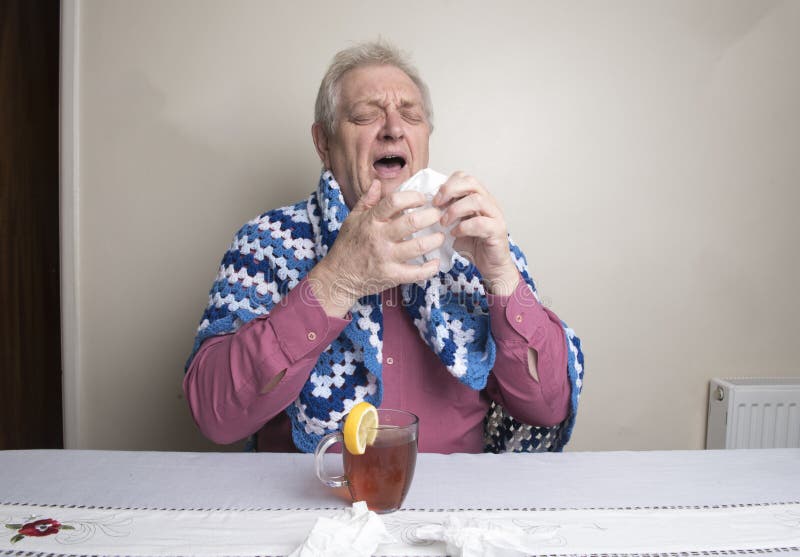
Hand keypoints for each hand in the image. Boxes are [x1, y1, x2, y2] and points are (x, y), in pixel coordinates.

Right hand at [309, 180, 444, 316]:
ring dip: (435, 240)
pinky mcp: (391, 275)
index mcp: (371, 221)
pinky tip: (435, 262)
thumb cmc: (347, 246)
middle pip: (412, 222)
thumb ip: (367, 201)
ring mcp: (386, 258)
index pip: (394, 202)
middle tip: (439, 215)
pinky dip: (430, 268)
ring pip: (418, 246)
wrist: (338, 276)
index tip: (423, 199)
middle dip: (431, 216)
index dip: (413, 197)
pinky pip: (416, 272)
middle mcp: (379, 238)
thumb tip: (378, 183)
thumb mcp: (352, 219)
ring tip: (440, 236)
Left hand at [433, 171, 519, 294]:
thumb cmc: (473, 244)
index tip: (434, 199)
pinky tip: (455, 234)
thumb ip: (446, 212)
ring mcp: (495, 215)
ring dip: (455, 209)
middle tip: (437, 205)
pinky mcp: (497, 230)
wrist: (491, 266)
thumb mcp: (455, 224)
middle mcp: (488, 202)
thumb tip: (426, 206)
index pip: (464, 177)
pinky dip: (464, 227)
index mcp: (478, 197)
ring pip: (477, 200)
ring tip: (444, 222)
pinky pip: (481, 223)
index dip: (447, 184)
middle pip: (471, 182)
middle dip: (450, 190)